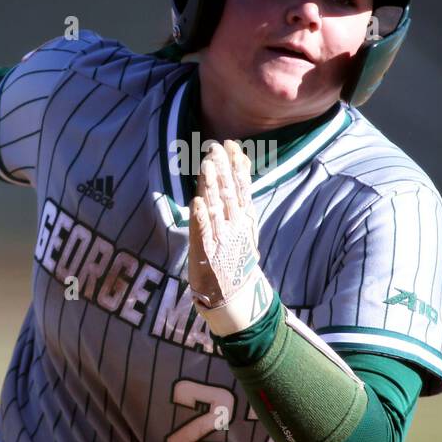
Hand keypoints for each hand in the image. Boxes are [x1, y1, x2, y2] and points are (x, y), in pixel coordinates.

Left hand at [188, 140, 270, 335]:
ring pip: (216, 208)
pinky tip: (196, 201)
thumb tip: (240, 165)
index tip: (231, 145)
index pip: (242, 187)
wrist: (235, 296)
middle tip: (215, 147)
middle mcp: (235, 226)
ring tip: (206, 165)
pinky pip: (203, 233)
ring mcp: (222, 240)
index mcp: (245, 219)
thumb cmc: (235, 258)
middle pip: (229, 193)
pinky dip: (200, 217)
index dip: (236, 165)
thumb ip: (240, 198)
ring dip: (211, 186)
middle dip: (223, 169)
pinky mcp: (207, 254)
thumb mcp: (244, 227)